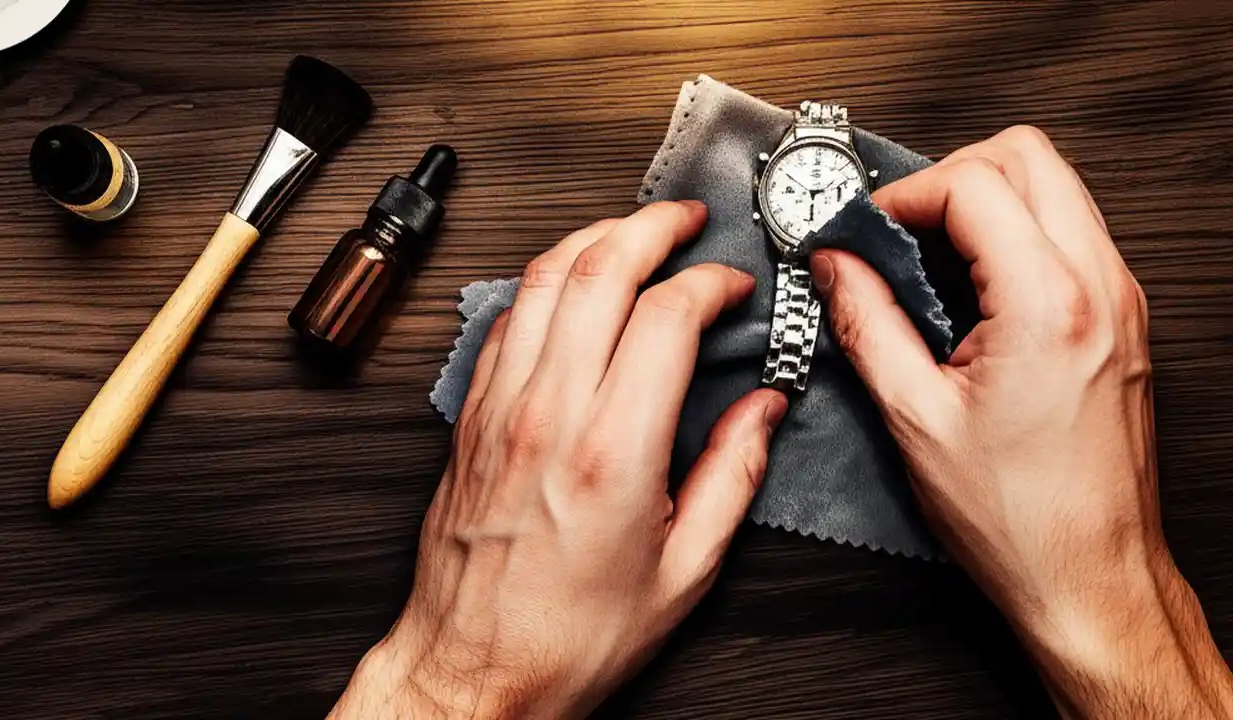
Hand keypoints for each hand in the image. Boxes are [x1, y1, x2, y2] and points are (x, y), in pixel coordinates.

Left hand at [330, 201, 786, 718]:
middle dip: (651, 226)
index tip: (731, 288)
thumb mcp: (684, 570)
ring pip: (543, 280)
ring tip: (629, 231)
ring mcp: (501, 408)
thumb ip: (732, 476)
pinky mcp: (471, 418)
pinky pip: (506, 322)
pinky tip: (568, 288)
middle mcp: (550, 414)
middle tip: (684, 220)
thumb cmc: (568, 635)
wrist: (474, 669)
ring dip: (591, 238)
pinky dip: (544, 285)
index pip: (667, 314)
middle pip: (599, 270)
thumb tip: (761, 412)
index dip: (710, 282)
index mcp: (614, 449)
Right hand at [811, 126, 1232, 717]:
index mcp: (1048, 306)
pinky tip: (967, 291)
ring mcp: (1121, 301)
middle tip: (896, 228)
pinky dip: (1013, 236)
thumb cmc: (1019, 519)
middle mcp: (1100, 288)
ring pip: (1055, 187)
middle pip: (1028, 156)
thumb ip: (867, 322)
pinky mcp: (1122, 322)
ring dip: (984, 201)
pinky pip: (1068, 235)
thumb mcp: (915, 417)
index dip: (902, 196)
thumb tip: (837, 265)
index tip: (862, 230)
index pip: (973, 185)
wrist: (1092, 578)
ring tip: (925, 260)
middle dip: (949, 175)